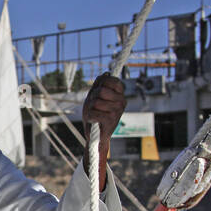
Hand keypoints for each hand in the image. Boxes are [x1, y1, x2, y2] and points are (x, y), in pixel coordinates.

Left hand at [82, 72, 125, 186]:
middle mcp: (122, 101)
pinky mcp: (111, 120)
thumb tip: (106, 74)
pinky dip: (89, 117)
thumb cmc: (95, 115)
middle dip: (92, 98)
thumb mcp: (94, 97)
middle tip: (93, 107)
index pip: (109, 79)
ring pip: (95, 101)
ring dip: (90, 108)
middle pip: (101, 90)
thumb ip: (99, 85)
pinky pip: (93, 112)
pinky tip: (93, 121)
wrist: (96, 136)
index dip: (99, 85)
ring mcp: (118, 110)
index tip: (97, 94)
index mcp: (120, 94)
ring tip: (94, 115)